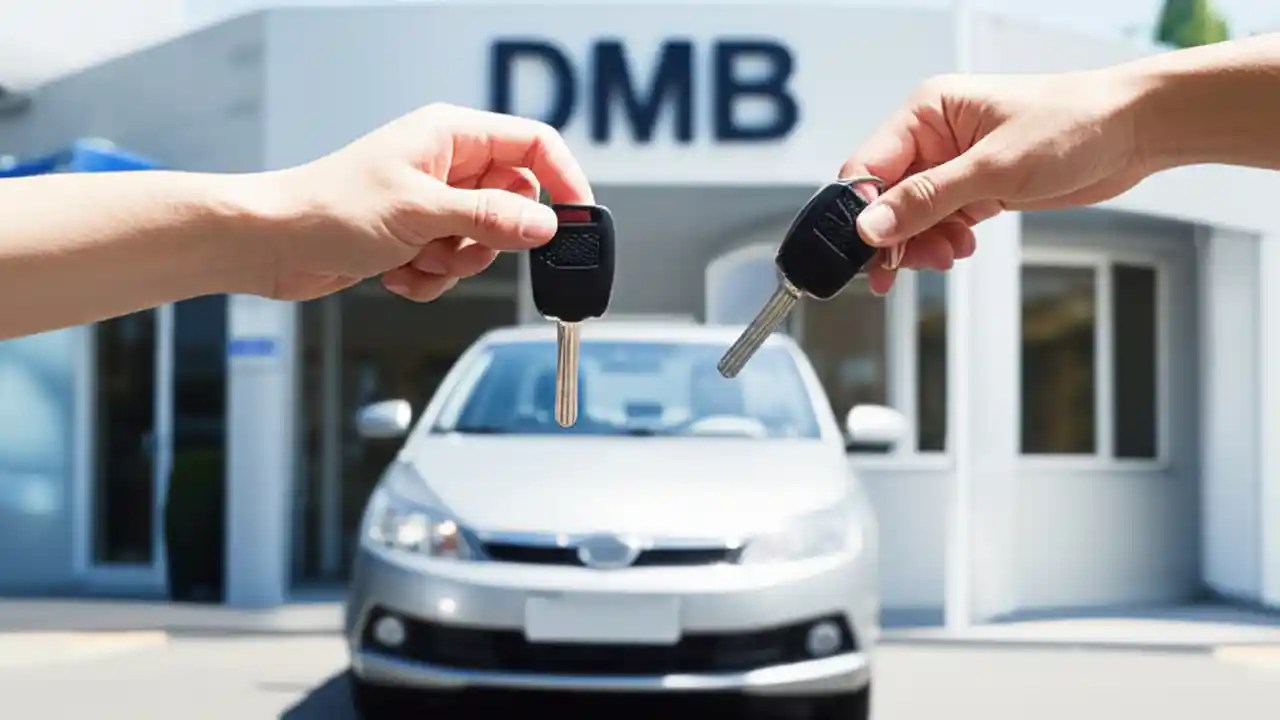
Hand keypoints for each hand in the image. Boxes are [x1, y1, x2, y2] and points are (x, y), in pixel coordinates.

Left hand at [251, 103, 592, 300]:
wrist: (273, 244)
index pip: (534, 144)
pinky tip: (395, 271)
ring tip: (414, 258)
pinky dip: (431, 278)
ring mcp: (434, 203)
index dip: (563, 179)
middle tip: (458, 244)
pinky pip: (455, 265)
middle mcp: (448, 165)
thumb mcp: (421, 212)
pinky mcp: (419, 237)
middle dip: (489, 239)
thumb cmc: (328, 208)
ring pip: (485, 242)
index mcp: (452, 135)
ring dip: (454, 264)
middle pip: (514, 203)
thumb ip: (491, 218)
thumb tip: (545, 225)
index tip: (577, 219)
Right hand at [839, 70, 1147, 293]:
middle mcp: (934, 136)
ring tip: (948, 256)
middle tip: (905, 268)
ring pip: (911, 217)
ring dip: (921, 244)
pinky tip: (963, 246)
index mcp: (928, 112)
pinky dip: (944, 241)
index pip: (868, 167)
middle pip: (885, 198)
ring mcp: (954, 164)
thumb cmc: (1074, 124)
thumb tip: (871, 226)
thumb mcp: (993, 167)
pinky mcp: (976, 187)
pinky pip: (939, 222)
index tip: (868, 250)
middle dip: (894, 236)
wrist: (1134, 131)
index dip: (861, 212)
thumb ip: (926, 199)